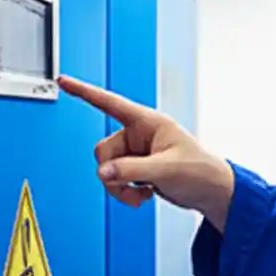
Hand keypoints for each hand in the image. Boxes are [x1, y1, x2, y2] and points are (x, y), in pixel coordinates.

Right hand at [58, 75, 235, 231]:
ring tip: (142, 193)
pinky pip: (116, 179)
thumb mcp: (165, 169)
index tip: (64, 81)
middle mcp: (138, 135)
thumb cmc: (199, 171)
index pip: (110, 103)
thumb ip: (131, 170)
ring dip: (120, 187)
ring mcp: (136, 153)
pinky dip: (125, 191)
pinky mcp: (136, 170)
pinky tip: (144, 193)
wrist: (211, 192)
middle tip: (132, 186)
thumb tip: (103, 173)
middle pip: (103, 150)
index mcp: (147, 122)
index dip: (85, 91)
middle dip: (113, 173)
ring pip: (107, 168)